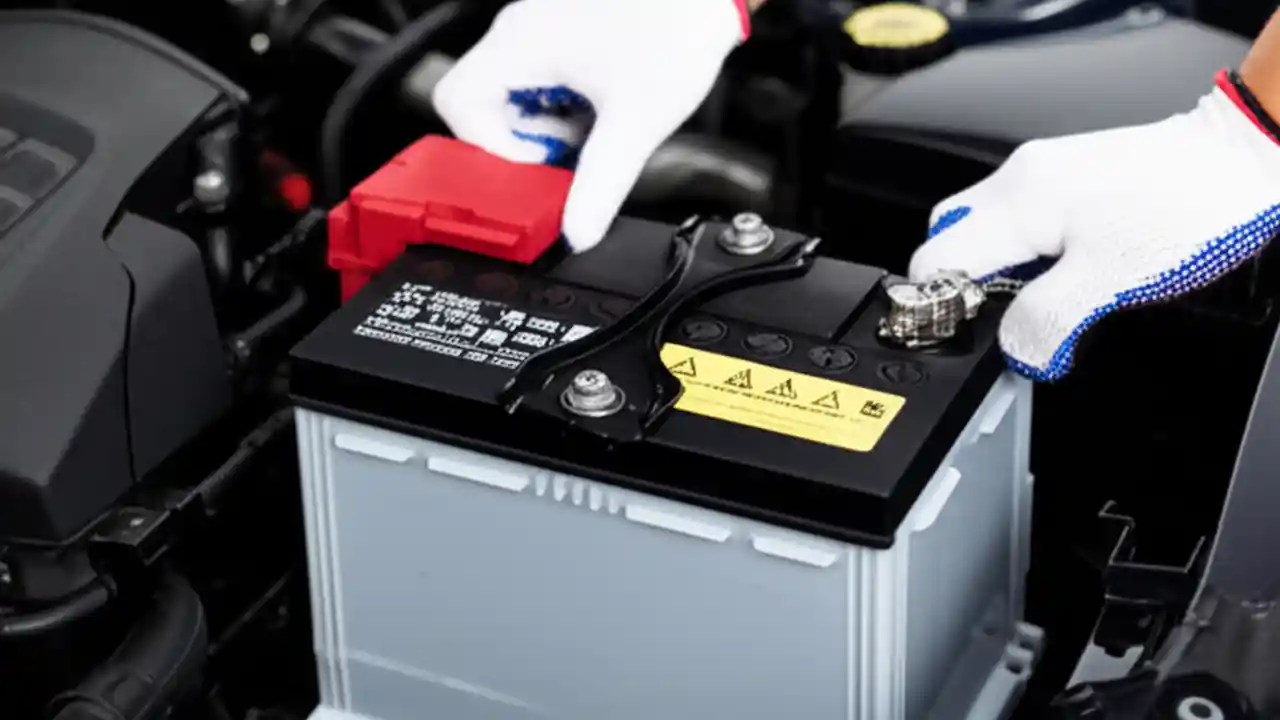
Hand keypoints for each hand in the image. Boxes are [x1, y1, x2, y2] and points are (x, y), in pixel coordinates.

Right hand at [432, 0, 749, 251]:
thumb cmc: (678, 28)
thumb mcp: (636, 121)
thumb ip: (602, 183)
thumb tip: (578, 233)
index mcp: (520, 43)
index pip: (457, 104)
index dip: (490, 149)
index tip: (537, 165)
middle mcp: (519, 31)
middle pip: (481, 106)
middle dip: (523, 143)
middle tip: (568, 153)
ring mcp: (539, 29)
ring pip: (511, 96)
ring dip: (545, 127)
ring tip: (591, 130)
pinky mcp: (562, 33)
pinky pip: (538, 82)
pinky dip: (560, 108)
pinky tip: (598, 109)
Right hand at [909, 73, 1279, 380]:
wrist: (1247, 157)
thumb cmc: (1190, 208)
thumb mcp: (1109, 283)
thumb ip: (1045, 321)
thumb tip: (1013, 350)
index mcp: (1018, 201)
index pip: (935, 260)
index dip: (944, 304)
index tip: (973, 332)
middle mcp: (1019, 177)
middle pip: (948, 241)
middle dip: (965, 287)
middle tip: (1003, 320)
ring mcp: (1042, 171)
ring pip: (984, 231)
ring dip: (999, 272)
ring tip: (1042, 298)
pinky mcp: (1067, 175)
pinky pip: (1020, 219)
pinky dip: (1027, 254)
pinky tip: (1065, 271)